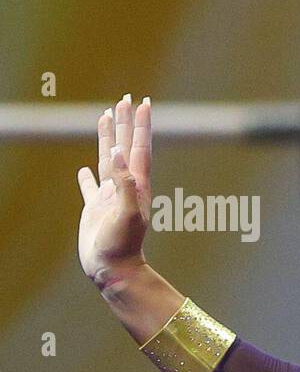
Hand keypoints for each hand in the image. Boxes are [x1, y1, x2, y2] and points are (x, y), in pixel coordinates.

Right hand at [77, 94, 152, 288]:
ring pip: (108, 160)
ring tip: (105, 118)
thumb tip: (120, 152)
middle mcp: (125, 187)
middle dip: (125, 124)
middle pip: (125, 147)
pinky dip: (87, 177)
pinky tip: (84, 170)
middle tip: (125, 100)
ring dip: (108, 139)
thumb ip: (125, 182)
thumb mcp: (127, 212)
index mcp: (136, 185)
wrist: (114, 271)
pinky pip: (91, 188)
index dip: (140, 126)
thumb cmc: (123, 245)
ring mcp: (110, 197)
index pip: (139, 148)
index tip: (142, 103)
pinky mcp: (96, 210)